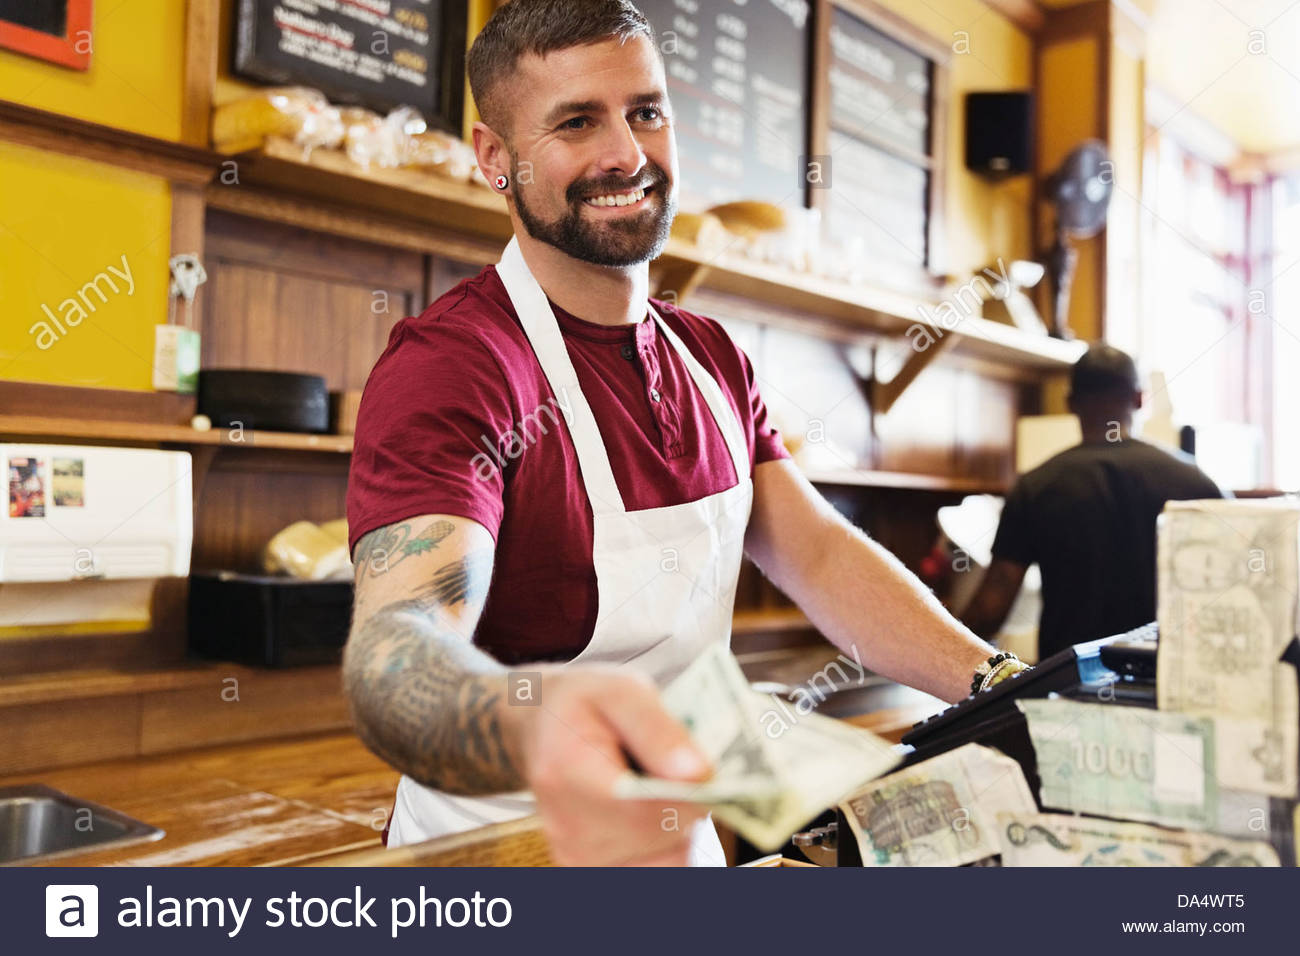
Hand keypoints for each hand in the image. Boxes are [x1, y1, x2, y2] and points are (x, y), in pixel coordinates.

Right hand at [504, 665, 713, 865]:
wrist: (541, 725)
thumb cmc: (585, 703)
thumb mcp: (620, 690)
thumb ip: (657, 728)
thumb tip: (699, 773)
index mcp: (568, 772)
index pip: (645, 809)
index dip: (689, 795)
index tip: (707, 769)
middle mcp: (567, 826)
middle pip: (661, 839)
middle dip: (690, 808)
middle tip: (686, 770)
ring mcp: (576, 856)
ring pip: (666, 862)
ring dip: (681, 829)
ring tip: (666, 790)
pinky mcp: (588, 871)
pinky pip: (654, 870)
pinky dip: (667, 844)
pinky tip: (655, 812)